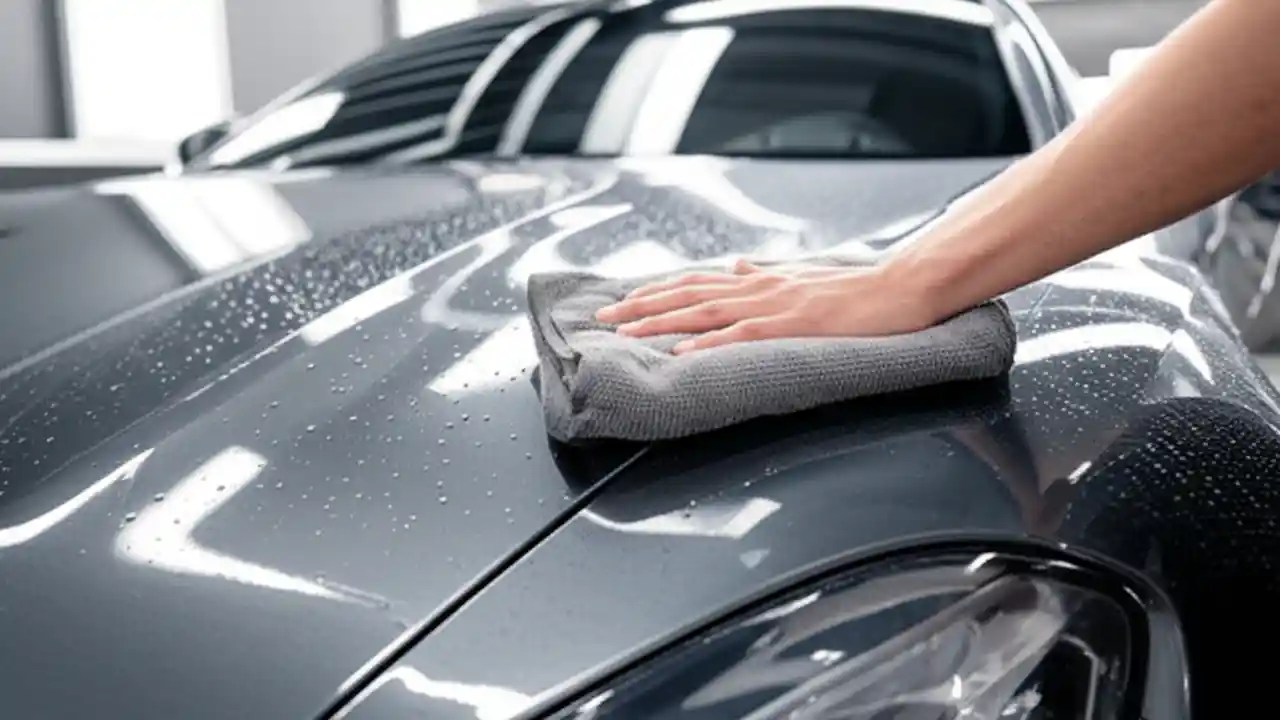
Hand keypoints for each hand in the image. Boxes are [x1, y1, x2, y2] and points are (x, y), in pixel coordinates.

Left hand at [594, 259, 937, 353]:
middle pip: (687, 295)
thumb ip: (765, 274)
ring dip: (661, 322)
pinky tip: (681, 353)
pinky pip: (741, 335)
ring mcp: (772, 305)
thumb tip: (736, 267)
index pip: (696, 283)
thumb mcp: (802, 276)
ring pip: (703, 312)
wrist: (897, 289)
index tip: (624, 300)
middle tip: (604, 319)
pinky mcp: (791, 324)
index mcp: (759, 279)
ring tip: (626, 332)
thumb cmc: (854, 289)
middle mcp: (757, 287)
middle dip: (642, 306)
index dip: (657, 291)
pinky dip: (707, 344)